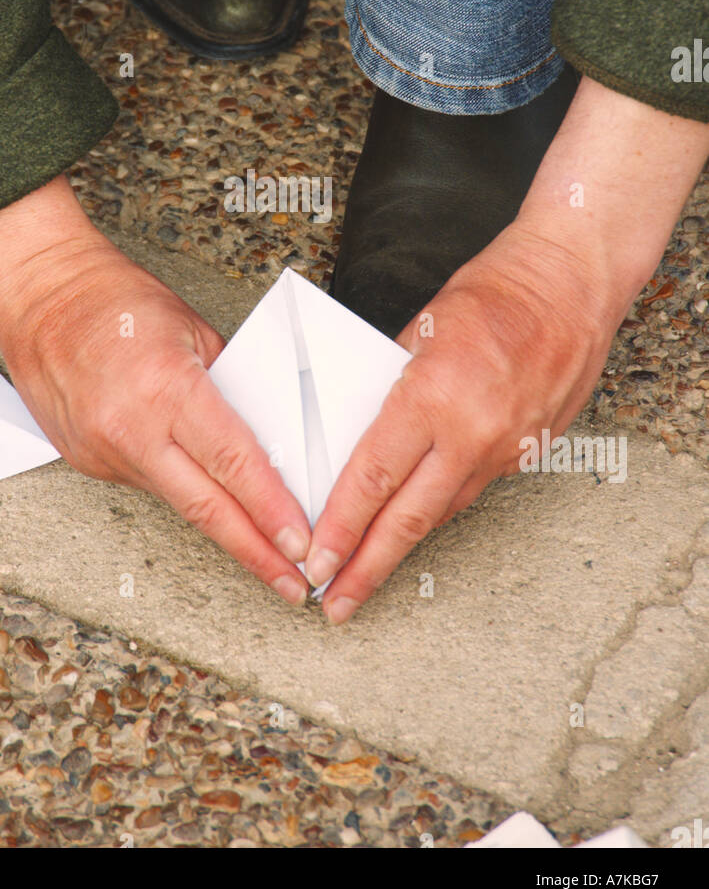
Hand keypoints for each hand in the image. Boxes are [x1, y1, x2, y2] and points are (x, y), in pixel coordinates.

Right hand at [0, 178, 310, 604]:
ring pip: (176, 500)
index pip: (233, 464)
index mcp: (166, 390)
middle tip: (293, 584)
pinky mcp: (84, 460)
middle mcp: (130, 429)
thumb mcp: (195, 331)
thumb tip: (268, 436)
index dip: (271, 511)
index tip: (302, 542)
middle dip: (256, 553)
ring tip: (263, 547)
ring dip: (220, 525)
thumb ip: (230, 387)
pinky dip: (178, 489)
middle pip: (206, 508)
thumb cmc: (117, 301)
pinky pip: (145, 483)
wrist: (40, 295)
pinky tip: (199, 490)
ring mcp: (101, 452)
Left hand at [308, 78, 708, 623]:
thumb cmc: (494, 293)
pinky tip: (416, 518)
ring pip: (442, 509)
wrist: (572, 285)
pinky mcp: (529, 452)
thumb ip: (389, 388)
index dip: (340, 527)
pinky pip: (473, 487)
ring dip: (403, 544)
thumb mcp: (419, 330)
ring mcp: (506, 448)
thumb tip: (356, 435)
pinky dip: (440, 505)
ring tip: (366, 571)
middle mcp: (472, 433)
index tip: (316, 561)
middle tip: (333, 603)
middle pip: (408, 518)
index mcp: (433, 397)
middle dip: (366, 566)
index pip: (372, 479)